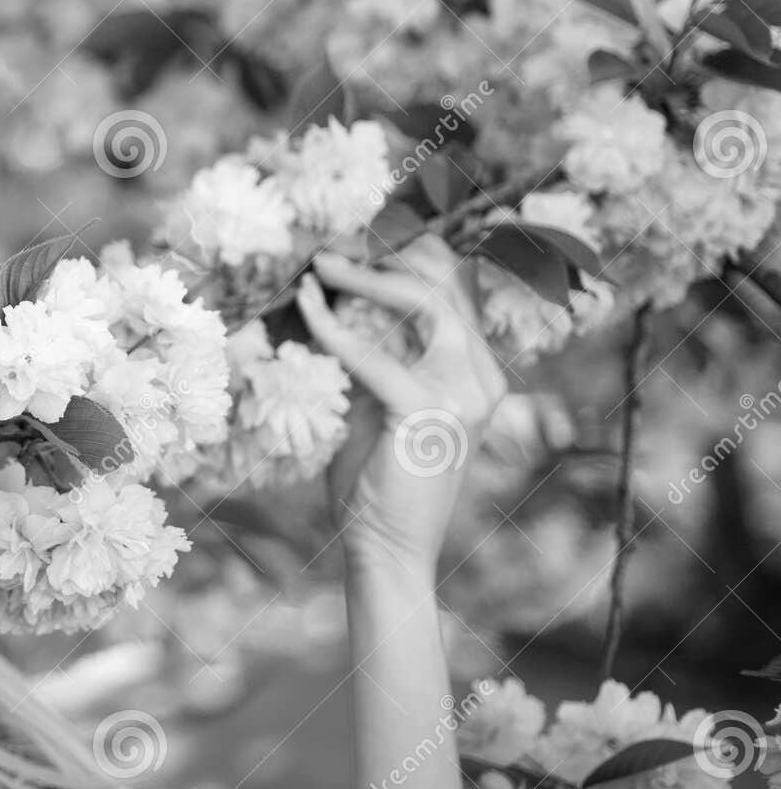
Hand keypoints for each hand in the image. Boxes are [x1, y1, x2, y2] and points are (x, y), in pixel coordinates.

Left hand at [294, 233, 507, 579]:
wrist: (386, 546)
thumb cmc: (378, 478)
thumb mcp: (381, 401)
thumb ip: (378, 355)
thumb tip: (340, 301)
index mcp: (477, 372)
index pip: (455, 288)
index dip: (409, 254)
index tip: (357, 241)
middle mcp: (481, 377)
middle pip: (444, 281)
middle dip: (387, 254)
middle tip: (331, 250)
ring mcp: (464, 393)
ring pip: (422, 300)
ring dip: (364, 276)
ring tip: (320, 266)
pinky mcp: (427, 410)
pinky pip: (372, 352)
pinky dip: (332, 327)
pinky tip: (306, 308)